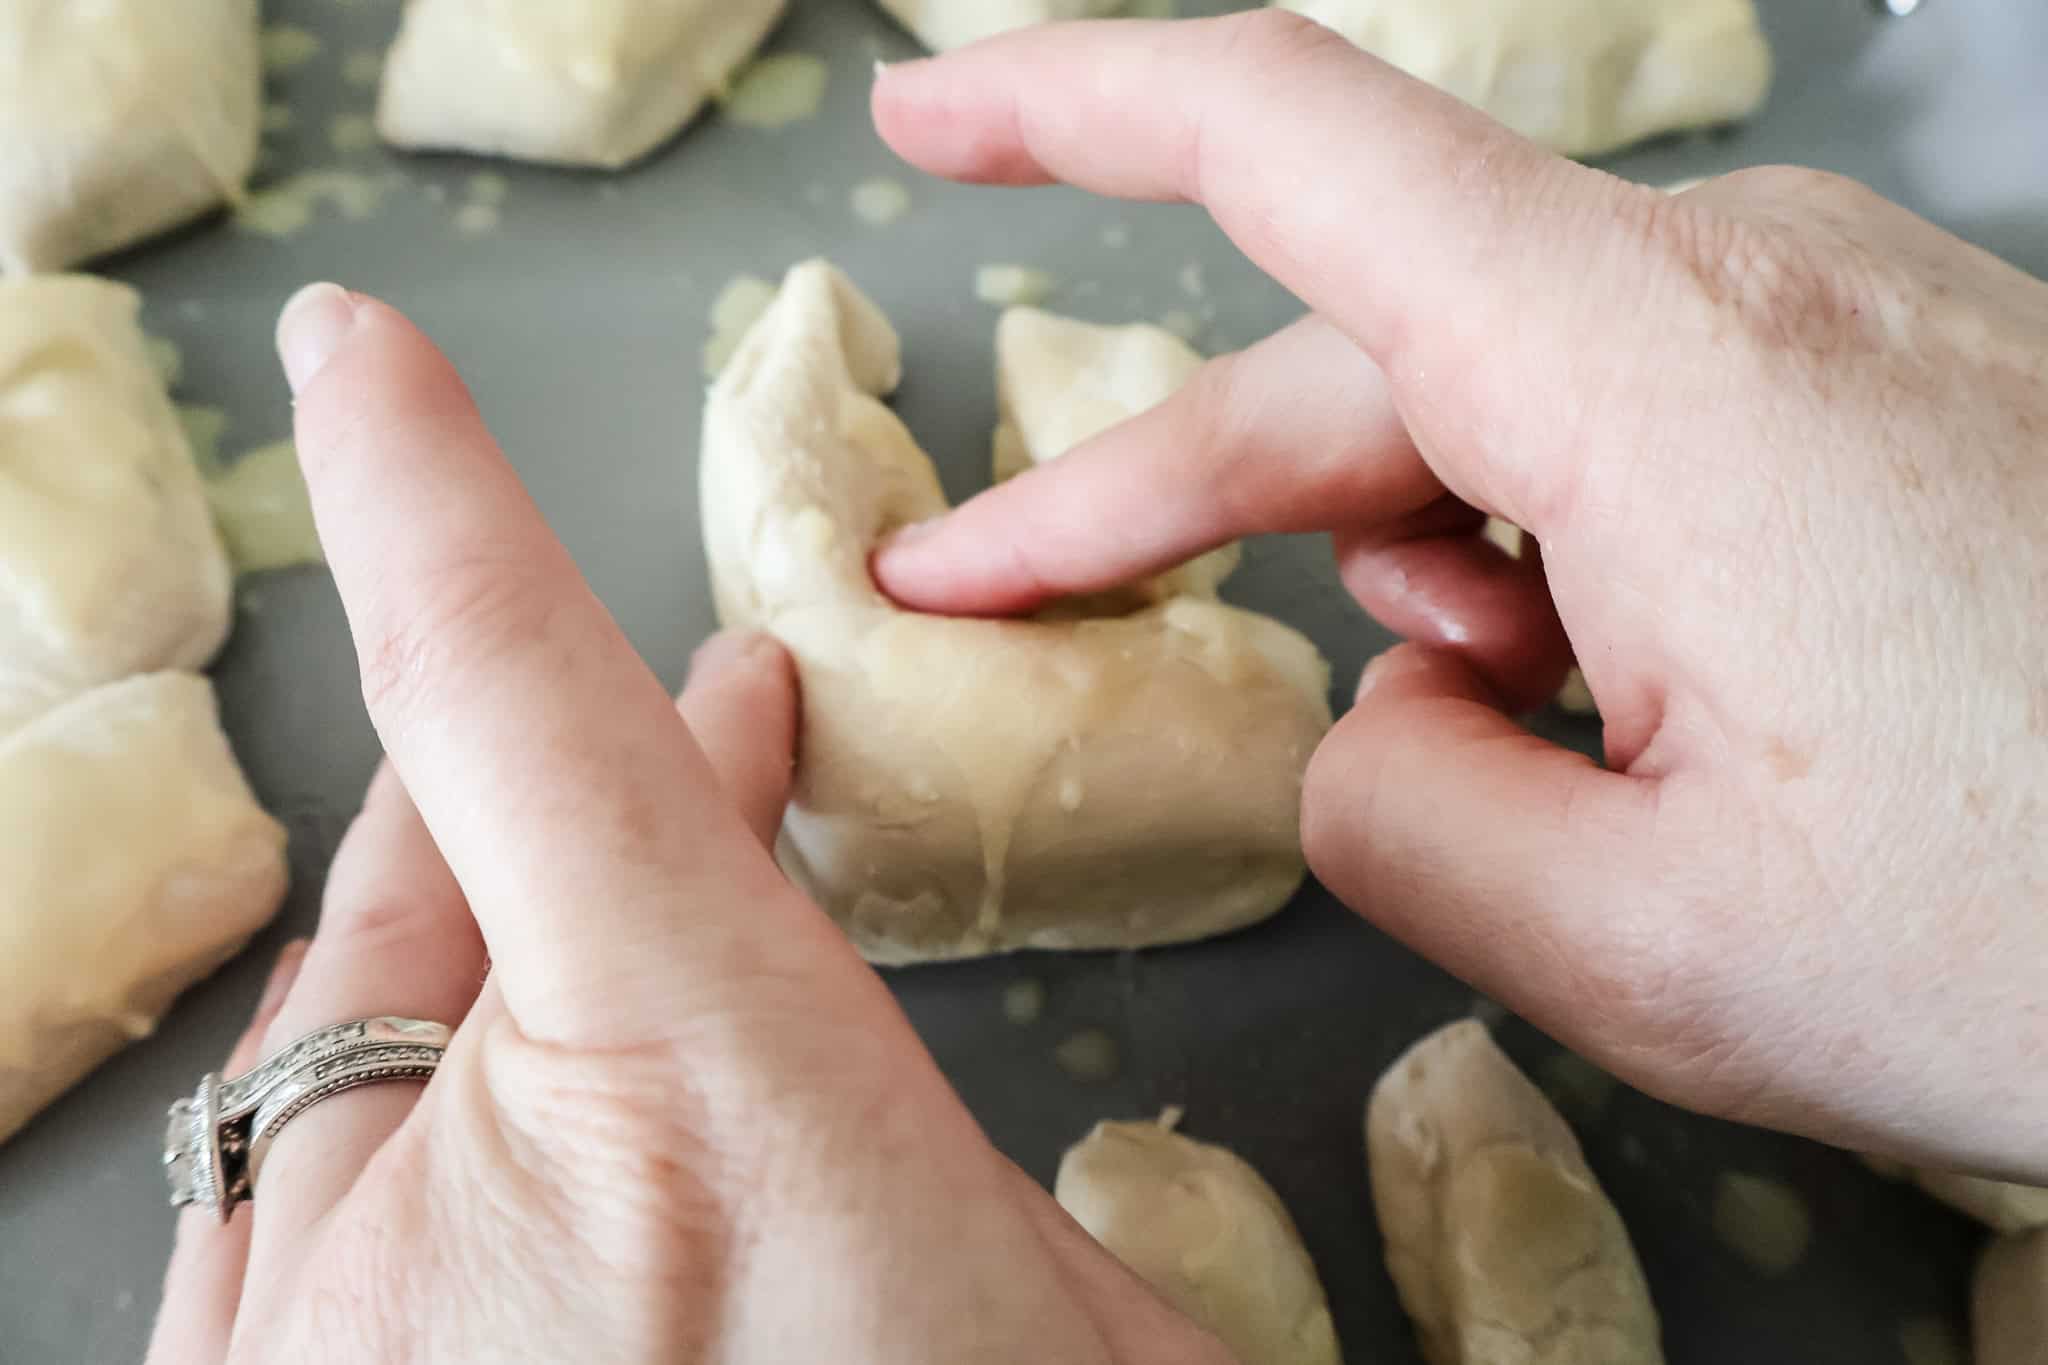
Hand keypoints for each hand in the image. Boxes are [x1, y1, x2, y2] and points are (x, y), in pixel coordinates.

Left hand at [147, 288, 1232, 1362]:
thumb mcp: (1067, 1314)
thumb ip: (997, 1155)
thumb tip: (1003, 1128)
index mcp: (691, 1102)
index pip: (513, 699)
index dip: (430, 496)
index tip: (370, 365)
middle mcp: (441, 1209)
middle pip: (424, 879)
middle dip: (553, 792)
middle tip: (705, 731)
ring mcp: (317, 1330)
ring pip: (341, 1038)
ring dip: (471, 957)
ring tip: (584, 943)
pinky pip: (279, 1188)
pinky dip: (381, 1121)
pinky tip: (465, 1125)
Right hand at [871, 13, 2047, 1177]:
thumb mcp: (1657, 949)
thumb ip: (1403, 813)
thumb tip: (1365, 710)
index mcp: (1653, 366)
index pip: (1287, 134)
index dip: (1069, 105)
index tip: (924, 114)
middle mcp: (1736, 286)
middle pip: (1351, 345)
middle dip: (1157, 492)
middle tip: (989, 589)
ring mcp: (1821, 322)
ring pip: (1487, 407)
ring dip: (1407, 571)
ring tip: (1501, 742)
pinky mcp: (1878, 383)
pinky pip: (1623, 438)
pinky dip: (1544, 569)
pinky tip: (1610, 702)